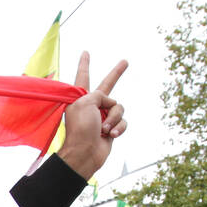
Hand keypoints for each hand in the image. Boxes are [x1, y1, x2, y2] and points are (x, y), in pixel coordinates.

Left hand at [56, 53, 127, 180]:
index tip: (85, 52)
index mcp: (80, 98)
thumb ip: (99, 95)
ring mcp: (102, 116)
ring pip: (118, 107)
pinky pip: (122, 121)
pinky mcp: (111, 128)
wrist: (85, 154)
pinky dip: (119, 127)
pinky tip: (111, 134)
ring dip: (113, 118)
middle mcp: (92, 105)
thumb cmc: (81, 128)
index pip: (83, 76)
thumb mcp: (86, 103)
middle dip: (116, 73)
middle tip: (125, 61)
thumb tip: (110, 104)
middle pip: (107, 85)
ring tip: (103, 129)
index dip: (84, 64)